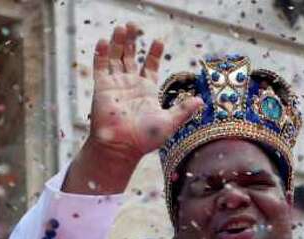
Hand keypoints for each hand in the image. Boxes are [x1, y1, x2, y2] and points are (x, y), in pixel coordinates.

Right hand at [84, 24, 203, 168]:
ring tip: (122, 27)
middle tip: (133, 25)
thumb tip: (202, 101)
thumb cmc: (145, 139)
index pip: (150, 66)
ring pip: (116, 57)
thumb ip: (184, 110)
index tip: (158, 40)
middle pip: (131, 57)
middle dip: (132, 41)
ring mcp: (115, 85)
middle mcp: (131, 85)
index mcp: (147, 91)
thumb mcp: (169, 123)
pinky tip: (104, 40)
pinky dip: (101, 53)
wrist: (122, 147)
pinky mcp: (102, 88)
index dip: (154, 53)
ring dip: (118, 42)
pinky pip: (101, 66)